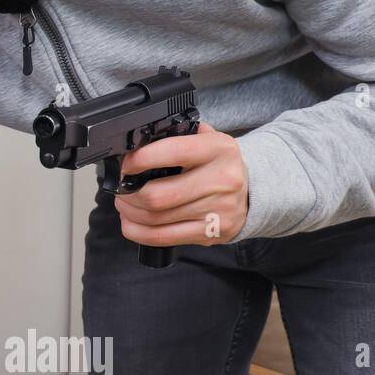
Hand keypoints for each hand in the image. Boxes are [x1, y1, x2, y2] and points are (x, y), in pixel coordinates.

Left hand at [115, 123, 248, 246]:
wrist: (253, 192)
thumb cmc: (218, 164)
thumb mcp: (206, 140)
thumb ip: (177, 136)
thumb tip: (137, 144)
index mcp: (218, 149)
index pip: (174, 152)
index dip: (141, 160)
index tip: (125, 164)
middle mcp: (221, 180)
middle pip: (159, 195)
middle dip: (129, 194)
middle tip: (120, 189)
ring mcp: (217, 211)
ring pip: (157, 218)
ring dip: (130, 212)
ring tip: (125, 204)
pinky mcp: (211, 233)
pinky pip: (164, 237)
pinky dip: (139, 232)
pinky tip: (131, 223)